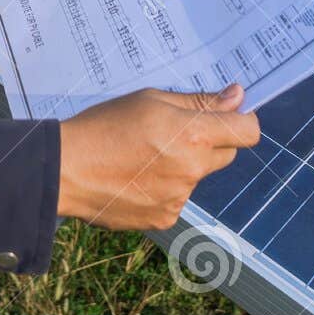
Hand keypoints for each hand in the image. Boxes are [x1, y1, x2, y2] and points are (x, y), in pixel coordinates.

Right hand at [57, 84, 260, 229]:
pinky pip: (178, 197)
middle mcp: (192, 170)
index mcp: (193, 135)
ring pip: (198, 175)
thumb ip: (198, 101)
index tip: (228, 116)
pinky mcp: (165, 217)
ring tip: (143, 156)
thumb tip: (236, 97)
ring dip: (183, 165)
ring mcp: (180, 198)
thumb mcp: (150, 100)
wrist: (65, 170)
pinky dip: (164, 187)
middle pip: (226, 154)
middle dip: (210, 142)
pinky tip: (136, 177)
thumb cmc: (104, 126)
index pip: (247, 132)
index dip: (241, 121)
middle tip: (172, 133)